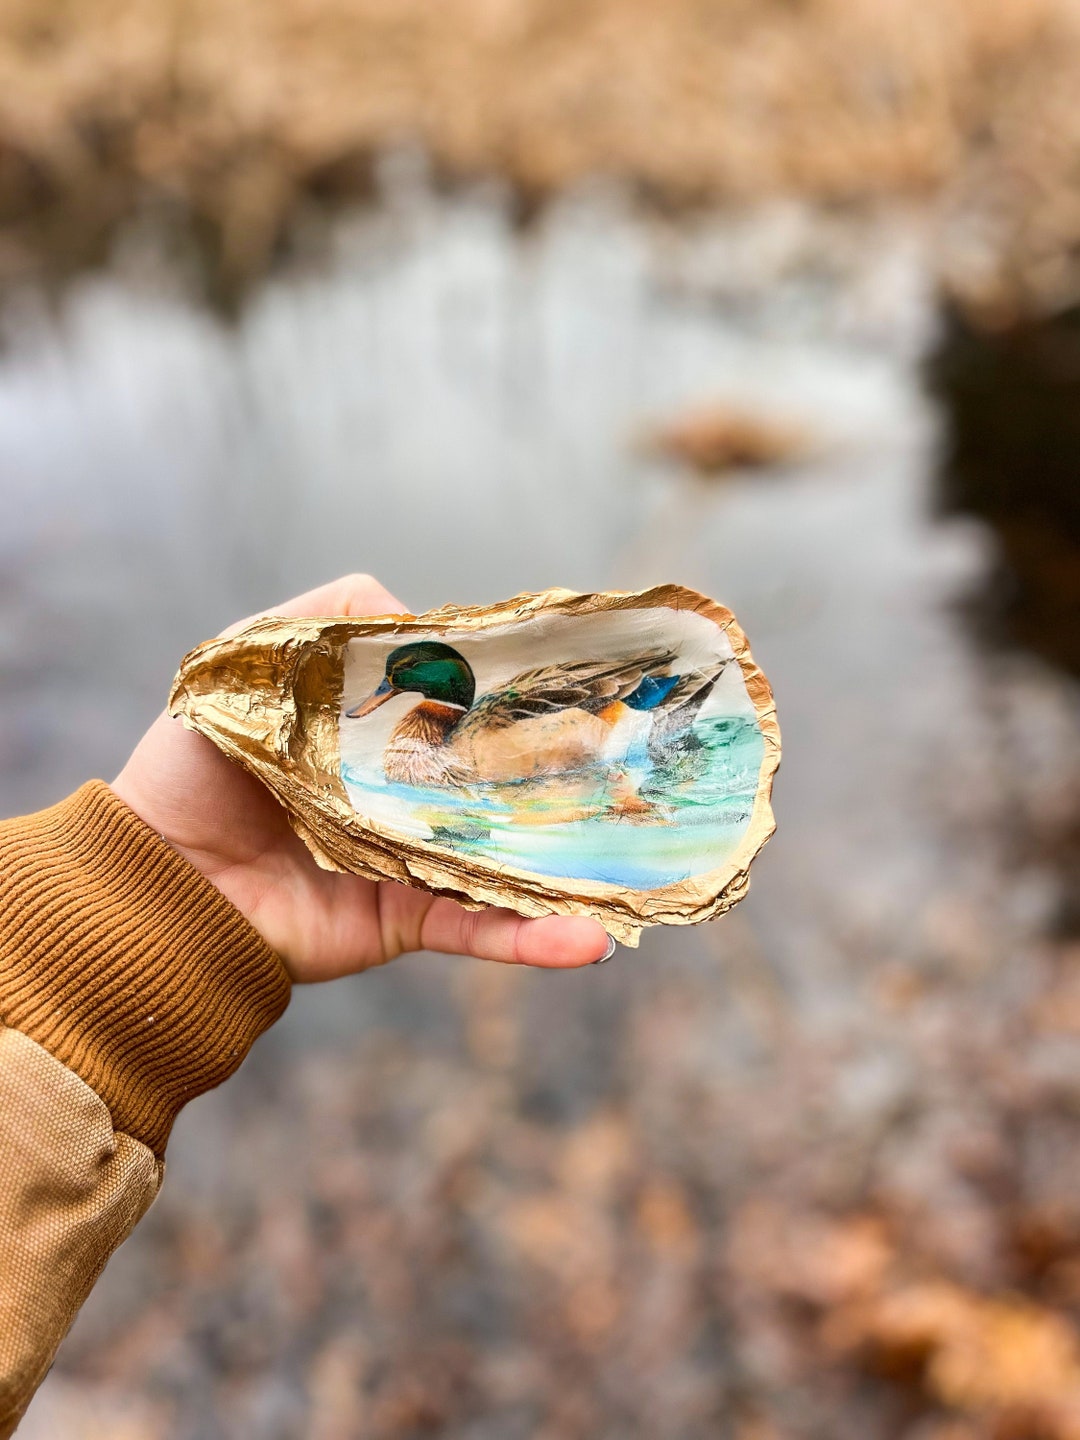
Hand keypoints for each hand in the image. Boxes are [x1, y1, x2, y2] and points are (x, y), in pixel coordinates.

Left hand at [113, 574, 612, 981]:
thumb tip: (419, 612)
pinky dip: (531, 940)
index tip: (581, 681)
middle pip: (499, 785)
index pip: (462, 710)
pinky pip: (474, 930)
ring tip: (651, 860)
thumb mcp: (245, 663)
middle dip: (570, 778)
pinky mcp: (399, 922)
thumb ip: (321, 618)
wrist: (148, 879)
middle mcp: (402, 798)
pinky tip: (593, 939)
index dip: (516, 696)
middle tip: (641, 764)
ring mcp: (408, 863)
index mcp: (374, 736)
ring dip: (578, 867)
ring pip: (506, 862)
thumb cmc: (189, 767)